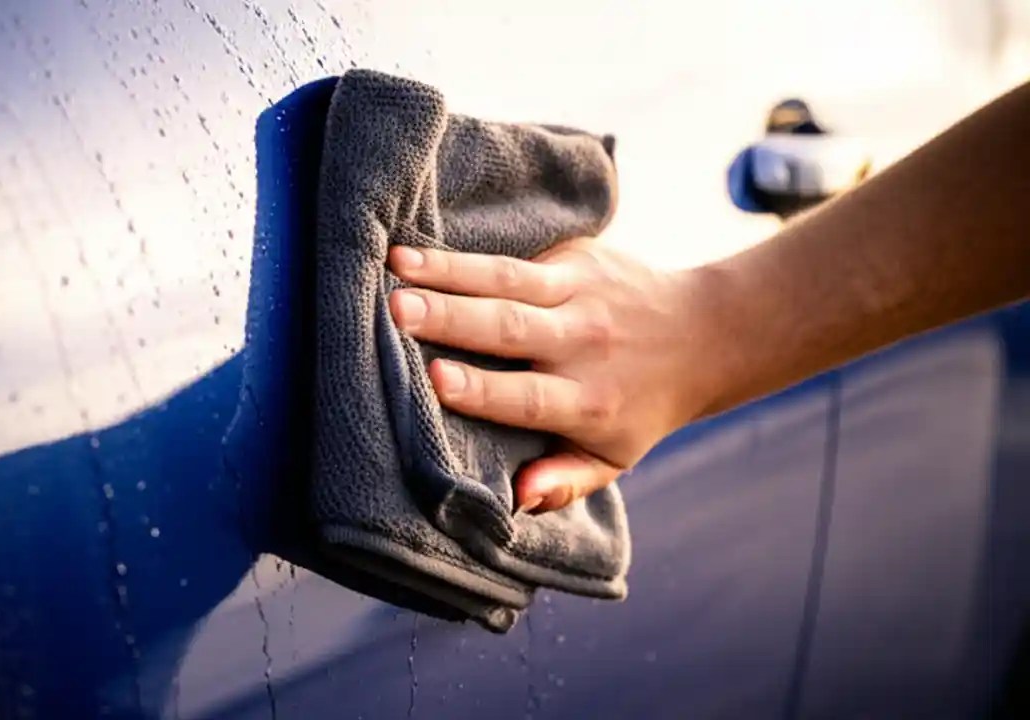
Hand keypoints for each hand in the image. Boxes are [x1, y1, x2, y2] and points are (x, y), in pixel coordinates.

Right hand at [387, 238, 713, 512]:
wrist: (706, 333)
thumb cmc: (640, 407)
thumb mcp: (615, 457)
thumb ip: (567, 481)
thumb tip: (519, 496)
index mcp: (590, 403)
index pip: (528, 397)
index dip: (482, 389)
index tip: (437, 379)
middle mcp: (584, 344)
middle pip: (508, 329)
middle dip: (450, 318)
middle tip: (398, 310)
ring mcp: (581, 294)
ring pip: (505, 281)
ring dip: (446, 272)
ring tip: (396, 266)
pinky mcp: (578, 258)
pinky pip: (514, 258)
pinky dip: (462, 257)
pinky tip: (415, 254)